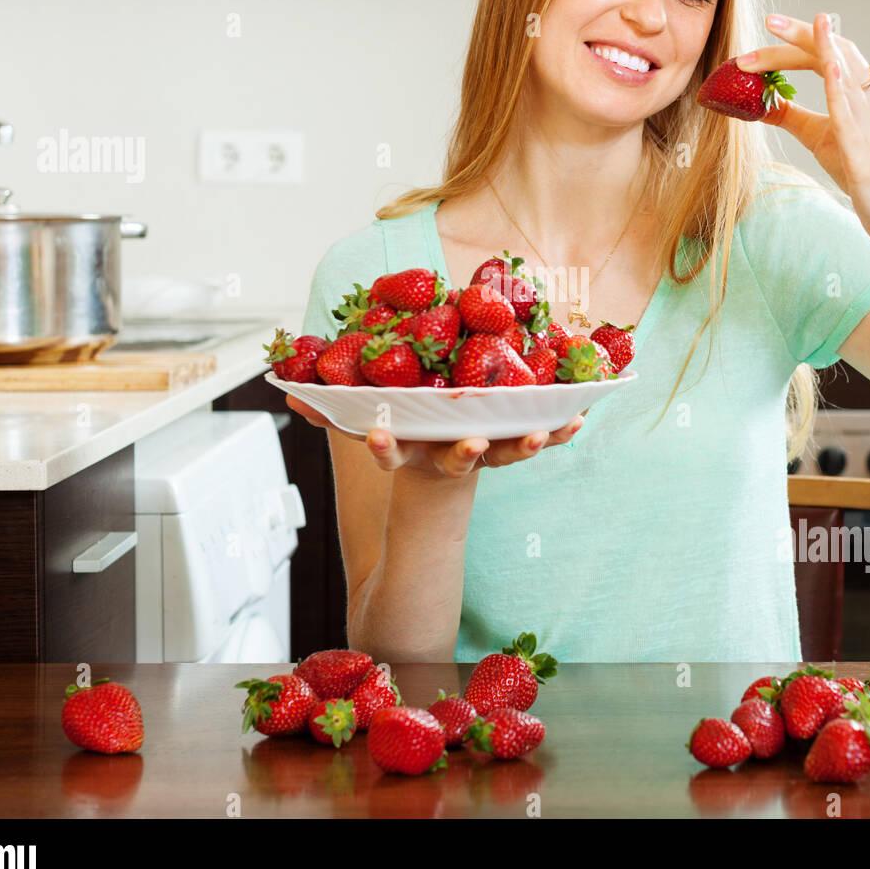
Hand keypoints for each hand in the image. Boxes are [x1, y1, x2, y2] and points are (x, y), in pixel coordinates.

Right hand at [285, 394, 585, 477]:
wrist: (440, 472)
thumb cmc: (407, 438)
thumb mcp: (368, 427)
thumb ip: (333, 415)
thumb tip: (290, 396)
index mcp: (414, 452)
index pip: (394, 452)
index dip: (386, 447)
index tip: (378, 439)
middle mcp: (450, 455)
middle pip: (459, 458)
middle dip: (466, 452)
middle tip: (473, 445)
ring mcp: (486, 452)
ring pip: (506, 452)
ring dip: (524, 444)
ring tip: (540, 433)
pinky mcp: (514, 443)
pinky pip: (538, 438)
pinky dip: (558, 430)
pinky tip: (580, 416)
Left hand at [736, 12, 869, 242]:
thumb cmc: (861, 171)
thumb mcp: (818, 137)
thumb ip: (792, 116)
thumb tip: (758, 101)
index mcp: (863, 94)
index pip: (830, 55)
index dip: (800, 38)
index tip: (769, 25)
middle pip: (840, 53)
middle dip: (803, 34)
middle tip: (769, 20)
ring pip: (851, 74)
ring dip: (822, 49)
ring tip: (801, 26)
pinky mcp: (867, 151)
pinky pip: (854, 114)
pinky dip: (841, 88)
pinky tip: (831, 67)